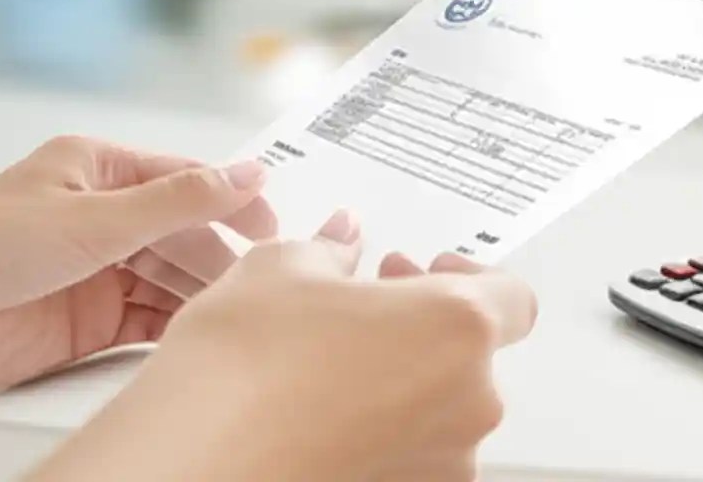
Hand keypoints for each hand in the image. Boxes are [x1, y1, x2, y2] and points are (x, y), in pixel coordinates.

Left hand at [0, 136, 275, 390]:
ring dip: (200, 290)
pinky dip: (176, 322)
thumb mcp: (96, 216)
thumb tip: (247, 173)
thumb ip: (180, 200)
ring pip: (171, 276)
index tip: (269, 224)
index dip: (231, 199)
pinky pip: (150, 317)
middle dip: (217, 253)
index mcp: (99, 170)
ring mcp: (99, 267)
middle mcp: (102, 215)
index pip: (185, 179)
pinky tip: (197, 327)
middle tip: (253, 275)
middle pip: (184, 232)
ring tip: (229, 304)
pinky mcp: (92, 317)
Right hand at [31, 226, 537, 481]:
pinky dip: (384, 430)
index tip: (431, 270)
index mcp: (458, 327)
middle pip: (473, 353)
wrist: (189, 464)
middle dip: (425, 322)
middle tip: (367, 305)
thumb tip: (340, 242)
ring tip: (330, 362)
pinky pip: (413, 452)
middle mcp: (469, 401)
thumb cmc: (239, 374)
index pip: (513, 297)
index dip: (473, 276)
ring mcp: (443, 462)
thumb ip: (330, 250)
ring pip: (443, 408)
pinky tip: (323, 414)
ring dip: (404, 378)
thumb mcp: (282, 270)